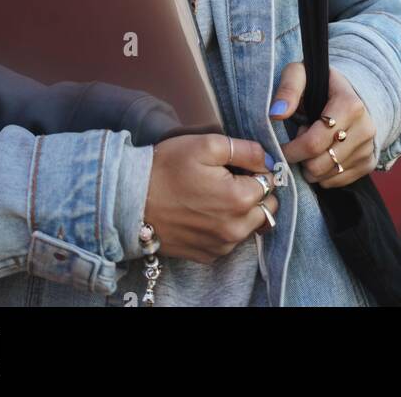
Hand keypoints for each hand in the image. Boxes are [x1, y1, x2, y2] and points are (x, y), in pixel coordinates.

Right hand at [144, 133, 278, 262]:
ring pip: (250, 226)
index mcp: (240, 199)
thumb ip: (245, 149)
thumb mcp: (206, 144)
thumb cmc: (167, 168)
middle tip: (230, 179)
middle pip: (266, 208)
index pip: (269, 182)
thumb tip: (268, 159)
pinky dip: (226, 226)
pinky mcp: (207, 255)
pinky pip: (230, 240)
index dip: (256, 169)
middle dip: (255, 192)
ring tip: (215, 195)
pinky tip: (206, 212)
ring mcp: (221, 245)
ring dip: (243, 211)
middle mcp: (235, 229)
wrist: (130, 200)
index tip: (238, 164)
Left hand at [270, 62, 377, 188]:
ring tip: (312, 144)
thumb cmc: (318, 84)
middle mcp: (365, 129)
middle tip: (298, 140)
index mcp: (351, 105)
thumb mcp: (300, 74)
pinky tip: (322, 153)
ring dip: (310, 165)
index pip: (314, 143)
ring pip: (326, 176)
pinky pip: (336, 182)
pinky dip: (322, 174)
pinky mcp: (368, 163)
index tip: (280, 146)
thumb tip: (277, 113)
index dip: (291, 150)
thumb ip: (288, 88)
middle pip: (319, 164)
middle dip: (300, 158)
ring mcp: (368, 148)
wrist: (348, 93)